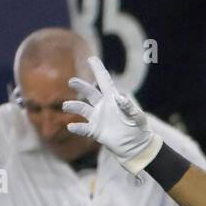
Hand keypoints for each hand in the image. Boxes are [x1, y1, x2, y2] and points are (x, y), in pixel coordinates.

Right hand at [65, 57, 159, 172]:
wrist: (136, 147)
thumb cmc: (139, 129)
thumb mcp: (137, 117)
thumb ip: (129, 107)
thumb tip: (120, 98)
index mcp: (113, 99)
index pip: (104, 81)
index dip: (98, 69)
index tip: (91, 58)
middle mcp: (103, 106)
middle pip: (89, 93)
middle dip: (81, 86)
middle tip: (72, 82)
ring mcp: (98, 118)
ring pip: (82, 109)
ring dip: (73, 106)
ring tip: (66, 106)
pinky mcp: (95, 131)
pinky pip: (84, 128)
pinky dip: (77, 128)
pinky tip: (71, 127)